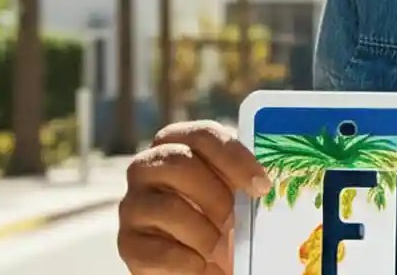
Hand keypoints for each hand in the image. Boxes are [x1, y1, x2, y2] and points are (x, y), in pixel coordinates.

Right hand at [117, 120, 270, 273]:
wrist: (199, 260)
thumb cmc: (223, 218)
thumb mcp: (238, 194)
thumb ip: (246, 182)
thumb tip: (268, 186)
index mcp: (179, 144)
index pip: (203, 135)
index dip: (234, 157)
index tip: (262, 186)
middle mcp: (147, 168)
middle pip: (178, 162)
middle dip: (216, 196)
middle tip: (234, 220)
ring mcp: (133, 204)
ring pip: (167, 207)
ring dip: (204, 233)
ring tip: (217, 247)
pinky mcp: (128, 242)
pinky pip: (156, 250)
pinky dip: (187, 261)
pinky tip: (199, 264)